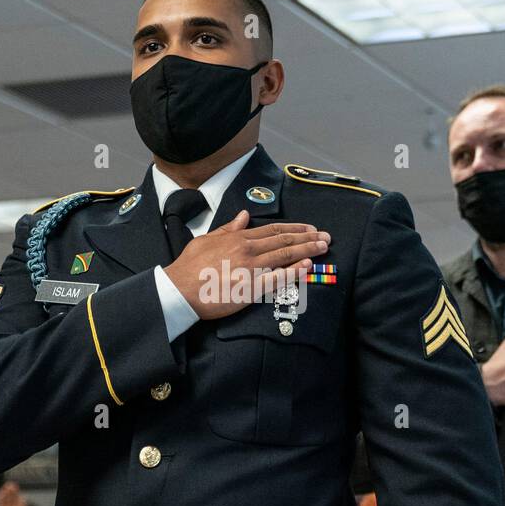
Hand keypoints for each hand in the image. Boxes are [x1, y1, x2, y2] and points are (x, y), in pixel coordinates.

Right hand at [163, 209, 329, 320]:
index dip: (294, 228)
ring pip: (284, 255)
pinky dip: (293, 271)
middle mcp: (247, 250)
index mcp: (237, 238)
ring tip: (323, 248)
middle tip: (326, 237)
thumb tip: (244, 215)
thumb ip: (228, 228)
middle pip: (283, 240)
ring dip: (306, 250)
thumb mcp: (206, 240)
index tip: (309, 228)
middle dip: (307, 238)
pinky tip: (306, 266)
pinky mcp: (250, 288)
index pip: (272, 230)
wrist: (178, 290)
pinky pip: (277, 278)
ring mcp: (250, 269)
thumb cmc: (189, 267)